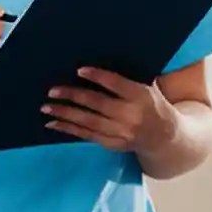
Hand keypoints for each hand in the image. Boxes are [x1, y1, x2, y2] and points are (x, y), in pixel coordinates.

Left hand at [42, 67, 176, 153]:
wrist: (164, 137)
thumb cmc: (151, 103)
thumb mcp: (147, 87)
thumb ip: (126, 80)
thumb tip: (96, 66)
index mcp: (141, 96)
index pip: (116, 84)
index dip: (98, 77)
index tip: (79, 70)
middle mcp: (130, 115)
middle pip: (98, 104)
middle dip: (73, 96)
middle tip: (52, 90)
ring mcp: (121, 132)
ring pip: (88, 122)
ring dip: (65, 114)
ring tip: (46, 107)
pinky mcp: (112, 144)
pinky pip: (87, 135)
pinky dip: (69, 129)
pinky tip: (53, 123)